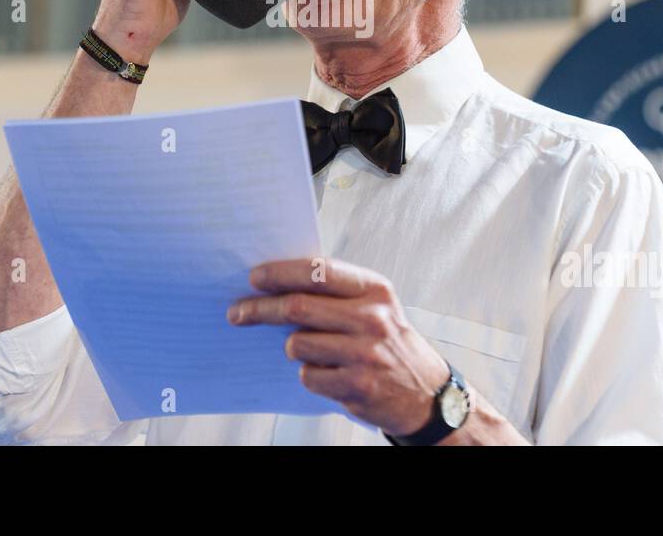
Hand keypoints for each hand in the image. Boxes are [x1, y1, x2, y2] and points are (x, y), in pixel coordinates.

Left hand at [227, 257, 451, 436]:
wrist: (425, 392)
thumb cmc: (388, 341)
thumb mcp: (374, 305)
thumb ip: (336, 291)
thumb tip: (277, 281)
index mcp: (374, 289)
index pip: (318, 271)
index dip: (280, 272)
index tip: (254, 277)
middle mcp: (371, 318)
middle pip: (297, 306)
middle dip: (259, 308)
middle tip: (237, 312)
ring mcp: (364, 353)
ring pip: (297, 343)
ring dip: (294, 347)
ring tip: (312, 349)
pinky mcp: (357, 386)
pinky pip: (308, 375)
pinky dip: (311, 374)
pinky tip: (331, 373)